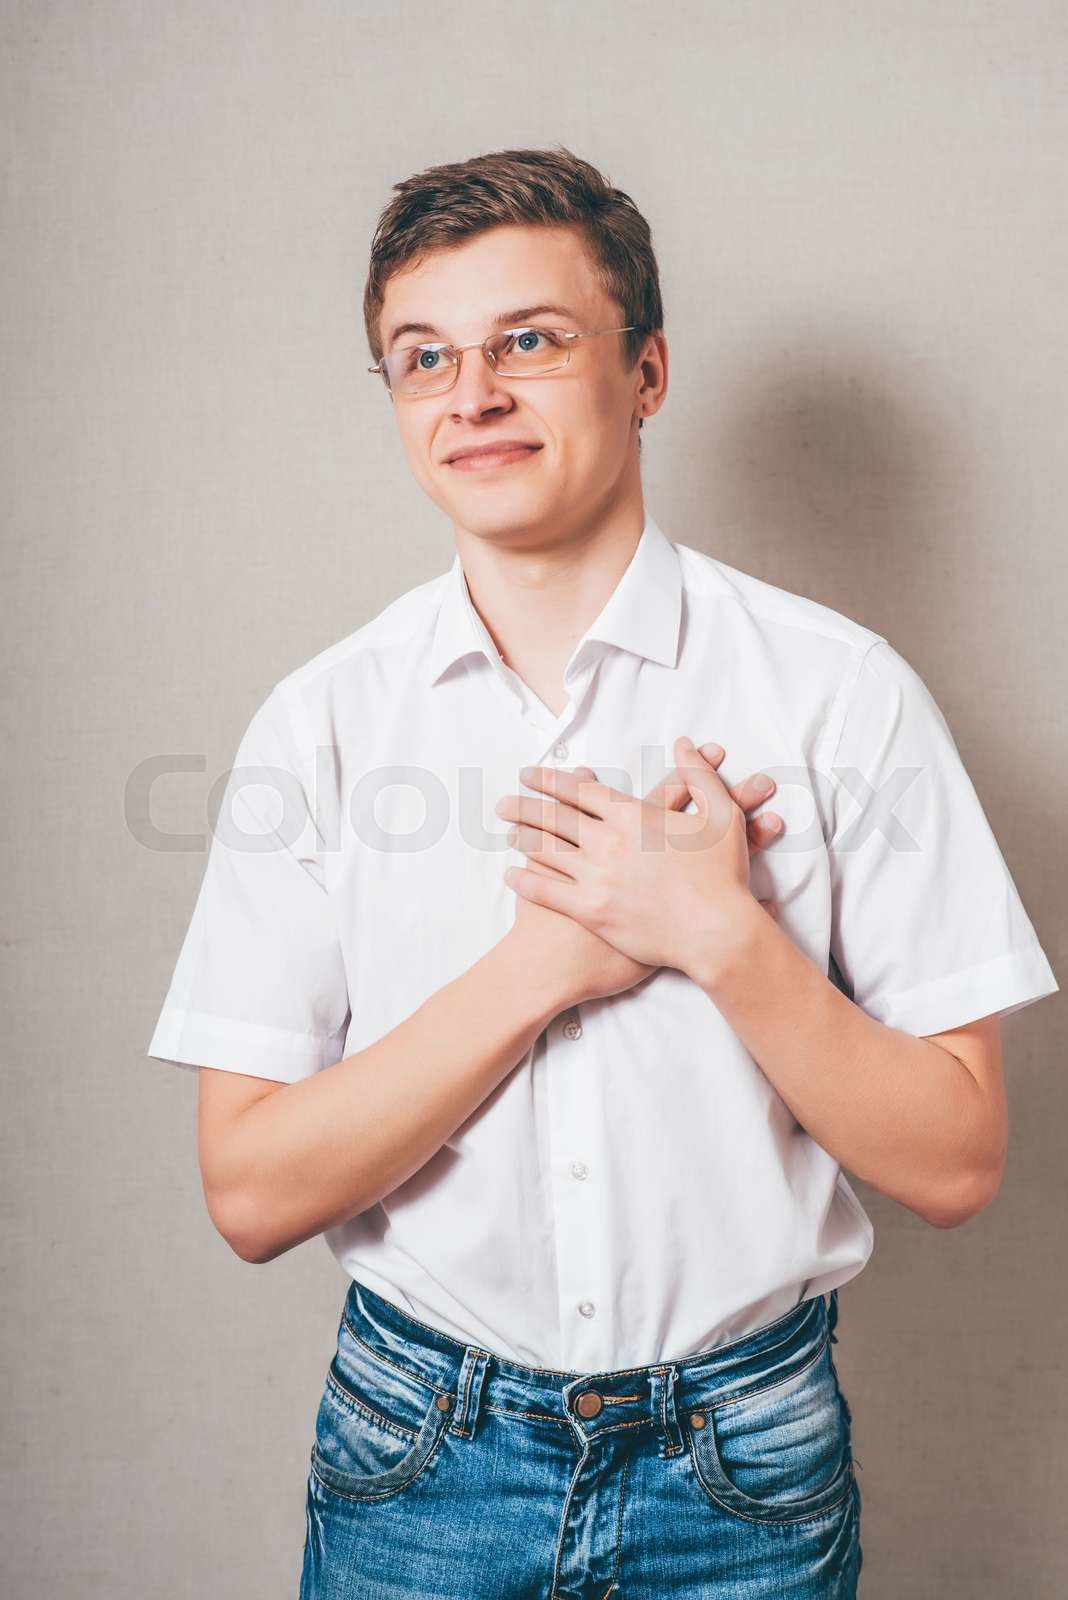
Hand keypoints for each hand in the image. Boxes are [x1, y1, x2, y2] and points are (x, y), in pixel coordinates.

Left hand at [502, 743, 783, 1006]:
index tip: (529, 774)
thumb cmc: (722, 875)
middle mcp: (607, 841)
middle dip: (524, 807)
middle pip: (554, 817)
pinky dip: (525, 882)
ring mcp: (596, 877)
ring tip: (507, 833)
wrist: (717, 931)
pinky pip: (547, 892)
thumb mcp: (721, 814)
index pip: (579, 789)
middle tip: (504, 804)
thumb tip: (684, 744)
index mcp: (632, 815)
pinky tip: (511, 876)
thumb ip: (699, 775)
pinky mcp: (591, 911)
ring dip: (522, 839)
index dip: (550, 780)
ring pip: (546, 851)